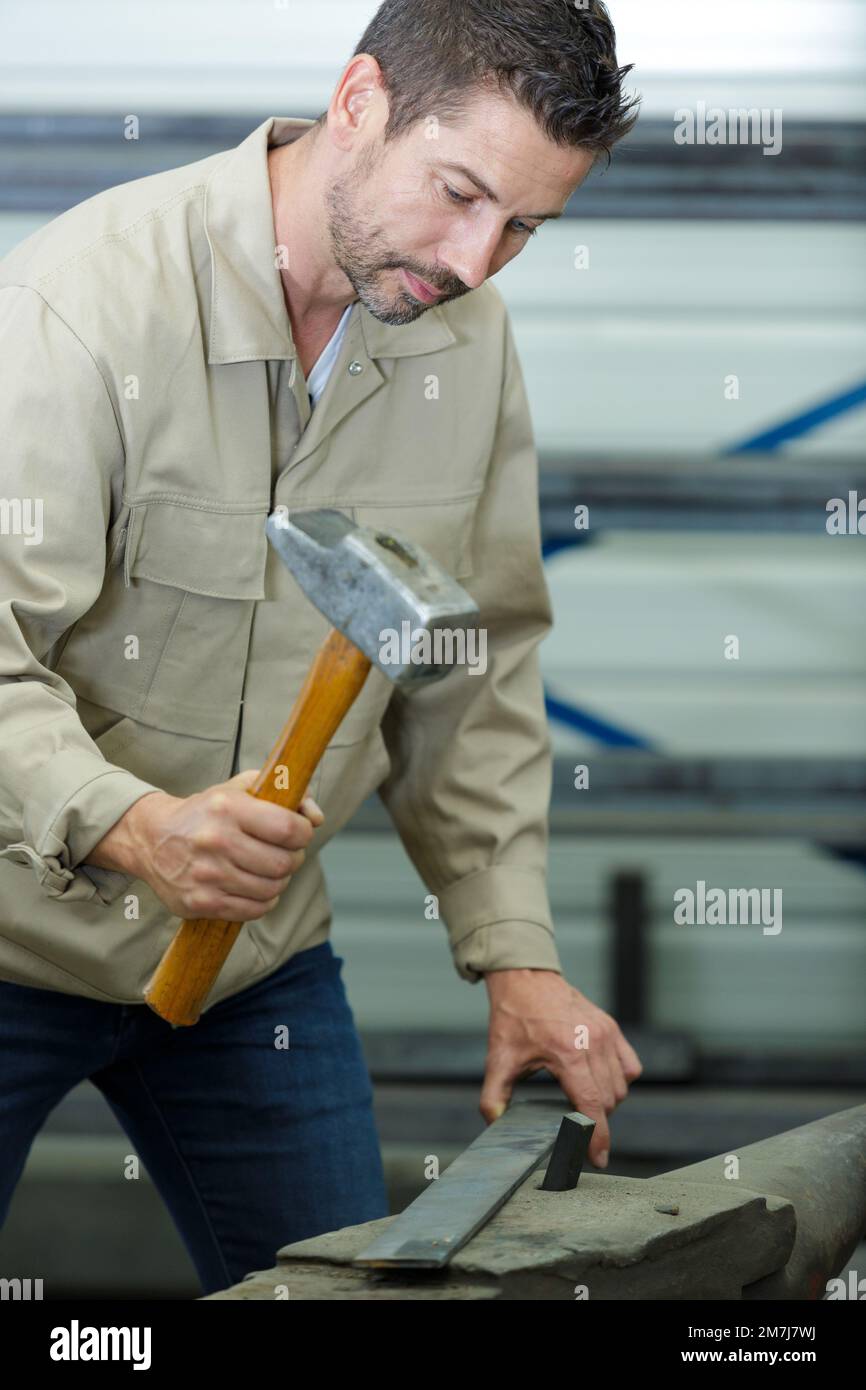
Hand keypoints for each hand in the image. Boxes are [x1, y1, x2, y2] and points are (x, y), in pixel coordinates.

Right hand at [89, 768, 324, 922]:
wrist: (151, 839)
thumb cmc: (207, 812)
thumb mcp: (240, 790)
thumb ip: (285, 794)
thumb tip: (316, 818)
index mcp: (227, 807)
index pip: (288, 829)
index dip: (303, 834)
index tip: (299, 833)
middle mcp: (216, 841)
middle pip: (283, 863)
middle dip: (293, 859)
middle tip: (284, 854)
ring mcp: (207, 875)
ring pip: (271, 889)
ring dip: (279, 881)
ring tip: (268, 870)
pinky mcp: (201, 902)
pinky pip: (253, 910)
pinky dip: (263, 901)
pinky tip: (254, 887)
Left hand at [480, 968, 641, 1168]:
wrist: (526, 979)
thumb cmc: (513, 1017)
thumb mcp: (498, 1059)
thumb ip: (493, 1097)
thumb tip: (495, 1126)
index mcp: (567, 1054)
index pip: (592, 1106)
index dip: (598, 1137)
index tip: (598, 1159)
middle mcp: (593, 1044)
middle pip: (608, 1101)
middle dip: (596, 1121)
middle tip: (577, 1128)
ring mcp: (606, 1034)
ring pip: (621, 1087)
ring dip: (608, 1102)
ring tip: (583, 1103)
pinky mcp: (612, 1028)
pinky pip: (630, 1066)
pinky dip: (620, 1081)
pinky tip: (600, 1082)